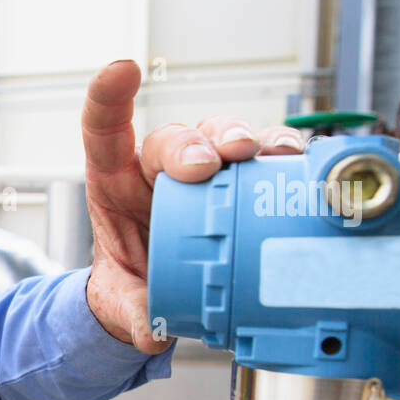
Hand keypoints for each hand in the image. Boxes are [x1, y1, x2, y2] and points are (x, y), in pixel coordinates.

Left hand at [81, 59, 304, 352]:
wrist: (160, 297)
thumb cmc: (132, 282)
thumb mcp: (120, 302)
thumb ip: (130, 313)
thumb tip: (151, 328)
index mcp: (115, 183)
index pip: (105, 130)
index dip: (110, 98)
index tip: (122, 71)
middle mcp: (160, 169)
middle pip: (176, 136)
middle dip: (197, 142)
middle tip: (212, 163)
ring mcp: (205, 172)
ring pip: (223, 137)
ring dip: (246, 139)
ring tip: (261, 154)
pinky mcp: (240, 183)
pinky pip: (261, 159)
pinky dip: (280, 157)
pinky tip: (295, 162)